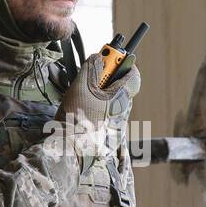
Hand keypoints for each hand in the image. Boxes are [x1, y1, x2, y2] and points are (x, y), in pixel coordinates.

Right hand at [55, 52, 139, 166]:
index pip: (133, 75)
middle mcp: (123, 111)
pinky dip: (96, 106)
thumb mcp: (81, 86)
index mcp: (122, 98)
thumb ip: (91, 68)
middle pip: (121, 86)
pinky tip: (82, 108)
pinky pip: (106, 112)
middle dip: (107, 78)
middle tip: (91, 74)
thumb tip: (97, 58)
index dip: (124, 64)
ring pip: (112, 100)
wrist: (71, 148)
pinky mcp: (108, 132)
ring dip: (100, 92)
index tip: (112, 59)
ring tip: (83, 93)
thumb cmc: (78, 117)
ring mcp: (116, 123)